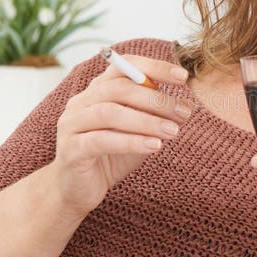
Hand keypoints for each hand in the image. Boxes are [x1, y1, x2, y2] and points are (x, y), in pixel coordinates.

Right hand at [51, 55, 191, 217]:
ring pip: (110, 113)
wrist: (78, 190)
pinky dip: (131, 142)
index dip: (154, 68)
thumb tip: (185, 107)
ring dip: (146, 121)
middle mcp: (82, 101)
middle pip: (119, 88)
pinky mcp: (71, 149)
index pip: (125, 66)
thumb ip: (155, 116)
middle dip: (156, 99)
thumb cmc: (111, 156)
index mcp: (98, 89)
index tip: (183, 77)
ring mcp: (73, 124)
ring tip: (173, 131)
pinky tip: (155, 146)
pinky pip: (102, 141)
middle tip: (184, 111)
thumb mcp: (138, 132)